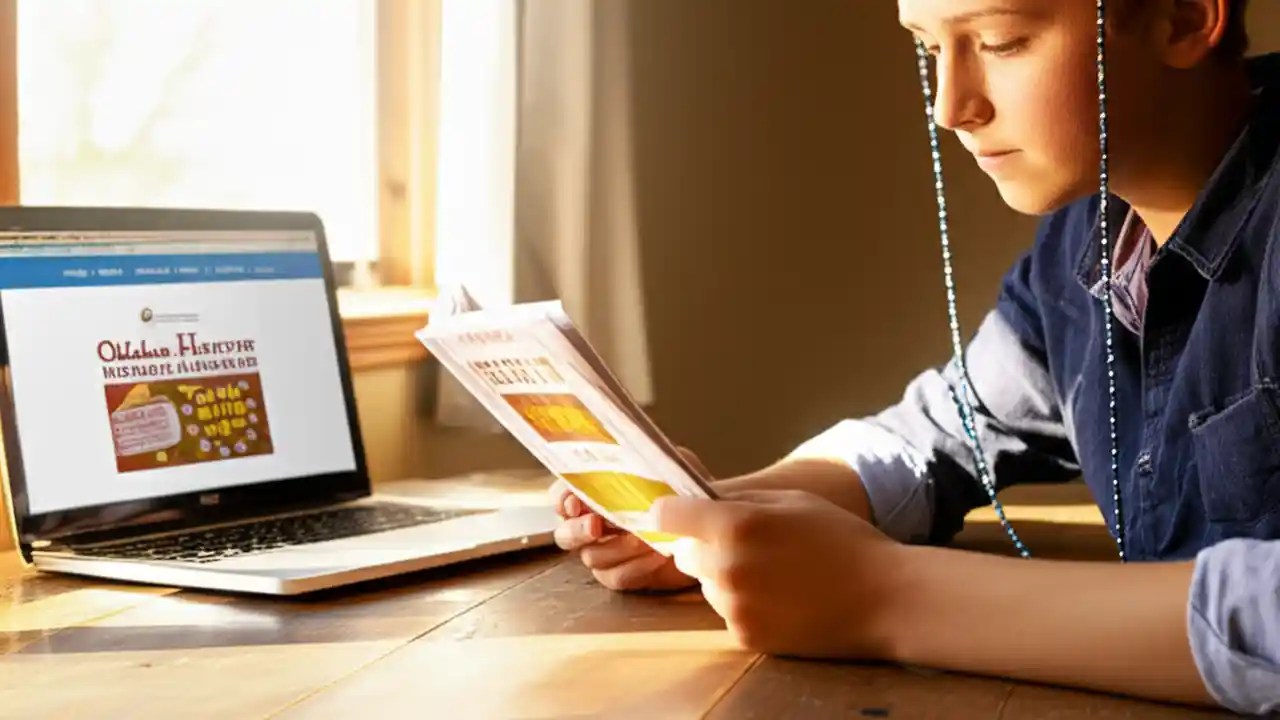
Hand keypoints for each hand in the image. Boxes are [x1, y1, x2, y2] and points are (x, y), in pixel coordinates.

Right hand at [548, 445, 709, 592]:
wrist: (708, 528)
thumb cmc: (683, 493)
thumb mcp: (668, 466)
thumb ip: (646, 459)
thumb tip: (629, 458)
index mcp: (596, 494)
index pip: (562, 496)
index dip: (562, 500)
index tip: (575, 503)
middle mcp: (593, 524)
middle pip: (565, 535)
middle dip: (578, 530)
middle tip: (596, 526)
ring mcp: (606, 552)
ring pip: (592, 558)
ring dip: (618, 548)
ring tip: (644, 538)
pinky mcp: (624, 574)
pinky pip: (614, 578)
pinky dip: (634, 568)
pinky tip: (655, 556)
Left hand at [651, 489, 901, 658]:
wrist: (885, 597)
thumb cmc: (840, 539)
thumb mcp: (791, 500)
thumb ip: (738, 499)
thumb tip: (697, 500)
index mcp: (734, 524)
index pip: (667, 515)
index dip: (671, 512)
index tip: (681, 515)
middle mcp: (725, 566)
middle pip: (683, 553)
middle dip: (704, 546)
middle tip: (747, 546)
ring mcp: (734, 605)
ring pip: (705, 584)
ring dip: (724, 578)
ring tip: (773, 575)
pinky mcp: (745, 636)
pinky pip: (727, 613)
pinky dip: (744, 606)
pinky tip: (781, 599)